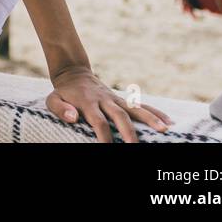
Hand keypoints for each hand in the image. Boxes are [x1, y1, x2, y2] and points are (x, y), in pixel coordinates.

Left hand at [46, 67, 172, 142]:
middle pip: (120, 116)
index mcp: (88, 103)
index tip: (108, 147)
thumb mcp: (53, 99)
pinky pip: (141, 105)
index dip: (104, 135)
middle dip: (129, 131)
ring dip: (150, 118)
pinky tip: (169, 122)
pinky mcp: (122, 99)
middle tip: (136, 146)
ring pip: (135, 108)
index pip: (98, 121)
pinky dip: (155, 112)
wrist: (74, 74)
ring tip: (164, 130)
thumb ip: (60, 108)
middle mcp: (105, 100)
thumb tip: (73, 118)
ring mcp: (116, 99)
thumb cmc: (63, 92)